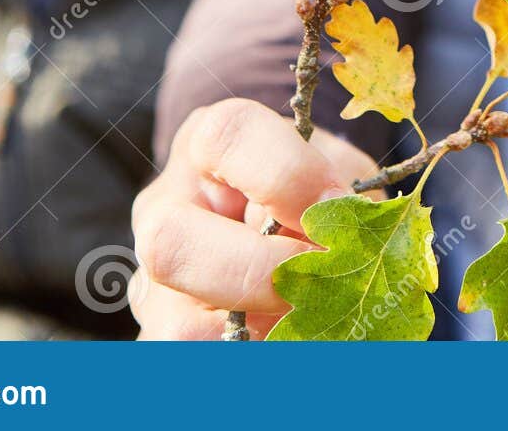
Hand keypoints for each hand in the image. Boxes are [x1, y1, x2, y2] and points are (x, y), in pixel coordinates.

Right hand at [130, 98, 377, 338]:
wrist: (289, 227)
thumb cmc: (314, 191)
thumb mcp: (333, 173)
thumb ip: (341, 199)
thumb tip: (353, 246)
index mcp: (205, 146)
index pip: (226, 137)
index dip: (289, 175)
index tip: (337, 205)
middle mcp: (163, 212)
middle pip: (171, 244)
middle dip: (265, 271)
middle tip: (325, 276)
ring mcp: (154, 285)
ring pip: (182, 329)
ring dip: (266, 332)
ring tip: (319, 318)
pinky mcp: (167, 341)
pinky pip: (201, 371)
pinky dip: (263, 360)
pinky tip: (300, 343)